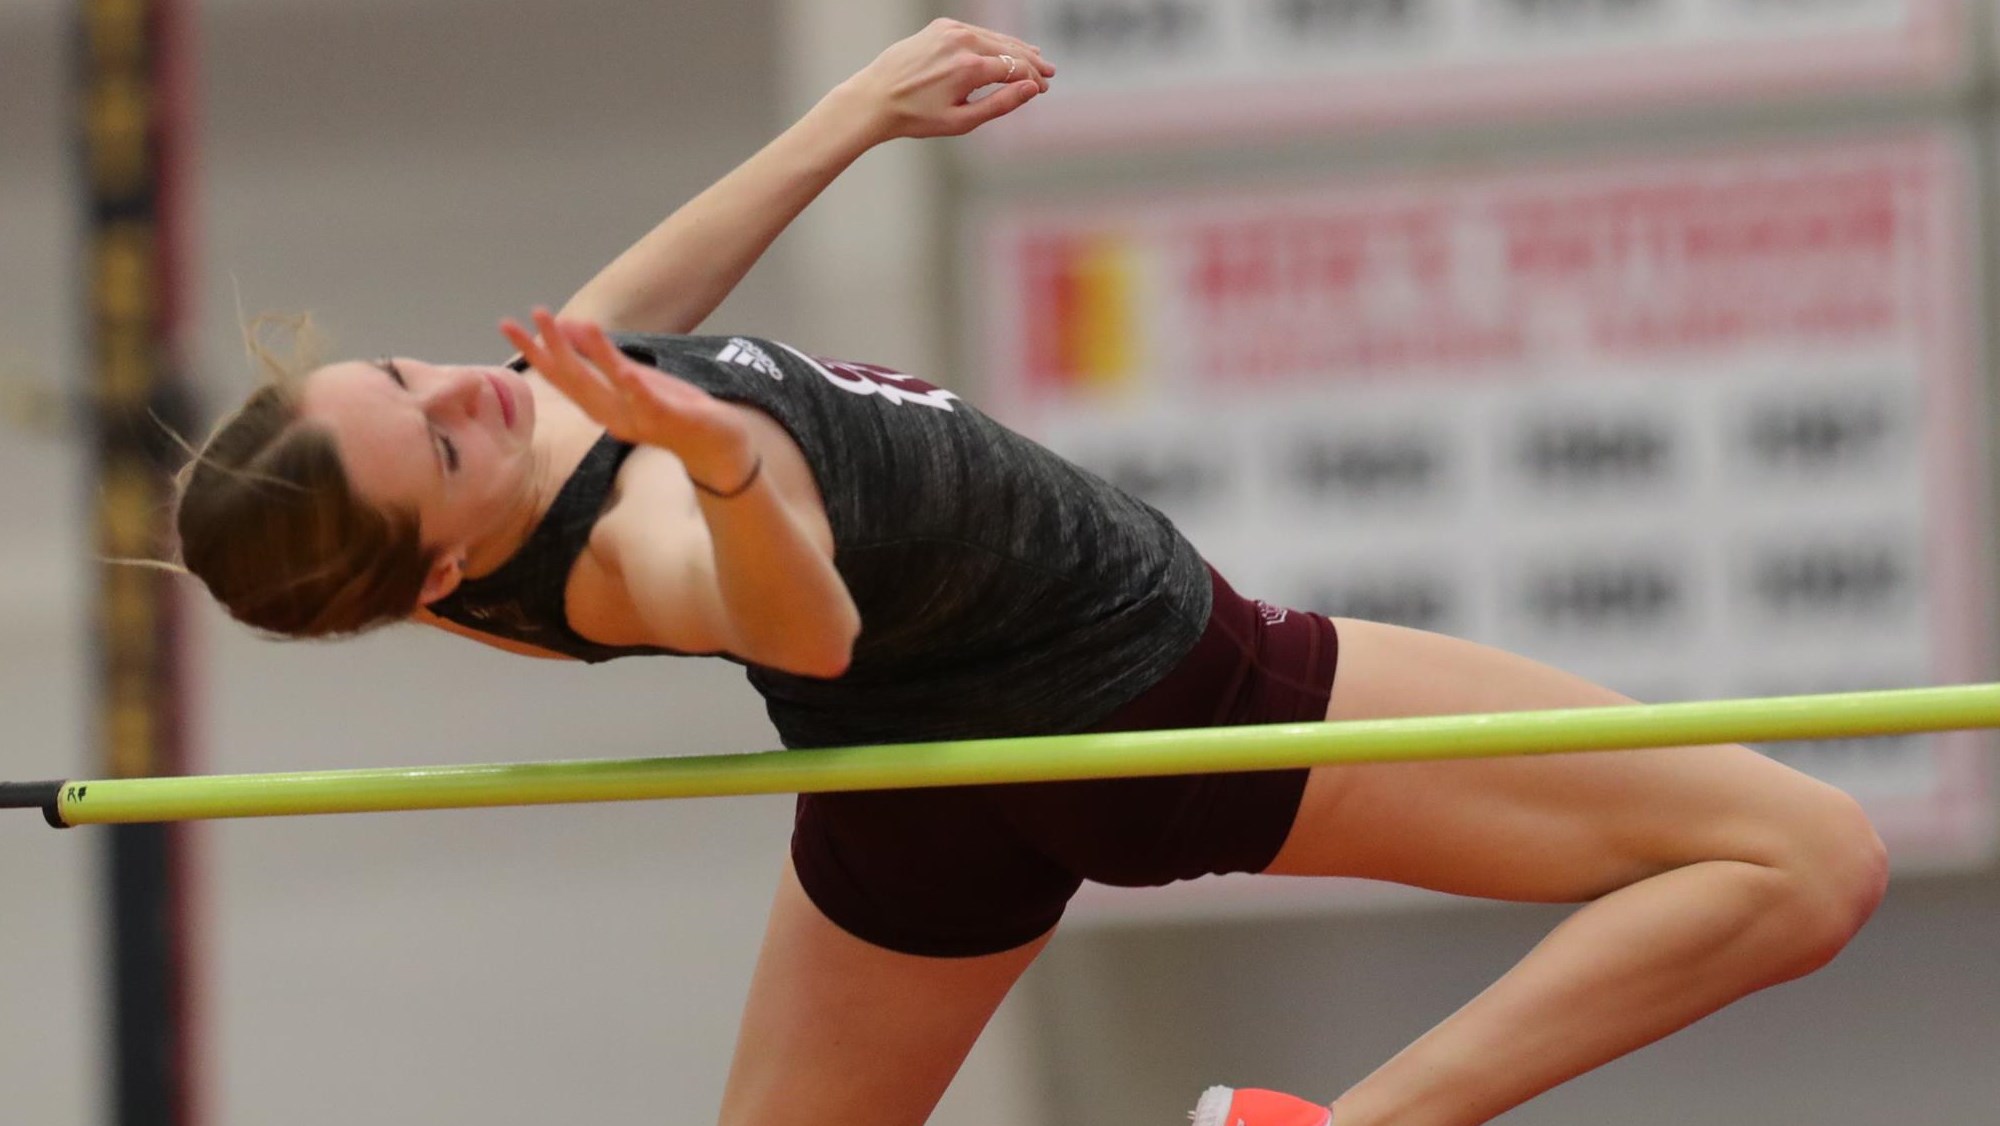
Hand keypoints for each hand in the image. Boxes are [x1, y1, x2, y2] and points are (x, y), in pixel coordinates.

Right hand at [500, 309, 756, 490]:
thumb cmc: (674, 411)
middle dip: (545, 350)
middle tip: (518, 320)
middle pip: (571, 381)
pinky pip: (642, 396)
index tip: (507, 326)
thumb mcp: (635, 380)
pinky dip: (627, 379)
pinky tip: (616, 360)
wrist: (718, 447)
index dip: (534, 352)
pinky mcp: (666, 417)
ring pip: (601, 386)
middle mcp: (612, 417)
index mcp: (603, 407)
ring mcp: (637, 418)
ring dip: (579, 353)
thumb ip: (604, 358)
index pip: (561, 377)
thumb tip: (572, 326)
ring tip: (559, 322)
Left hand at [835, 18, 1055, 141]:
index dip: (1033, 80)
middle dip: (1031, 63)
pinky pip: (977, 32)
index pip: (1015, 69)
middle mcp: (963, 41)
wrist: (875, 98)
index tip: (1042, 90)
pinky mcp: (941, 26)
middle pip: (1010, 49)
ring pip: (995, 38)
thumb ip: (1001, 104)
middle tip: (1050, 74)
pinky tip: (1004, 49)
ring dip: (1016, 49)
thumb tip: (1031, 89)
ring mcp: (951, 30)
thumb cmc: (917, 116)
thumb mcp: (962, 120)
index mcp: (970, 67)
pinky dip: (993, 41)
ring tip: (1035, 59)